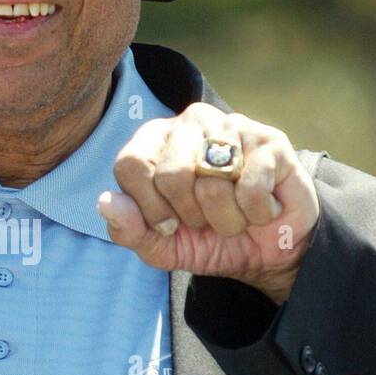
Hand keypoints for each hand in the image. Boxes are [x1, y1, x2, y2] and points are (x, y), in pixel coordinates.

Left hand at [97, 105, 317, 303]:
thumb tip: (105, 201)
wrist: (268, 252)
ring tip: (235, 213)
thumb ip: (127, 229)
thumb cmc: (209, 239)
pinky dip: (256, 214)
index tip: (168, 224)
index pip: (130, 165)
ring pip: (212, 184)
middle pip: (171, 175)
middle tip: (207, 219)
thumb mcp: (161, 246)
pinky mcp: (270, 141)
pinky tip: (262, 208)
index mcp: (155, 139)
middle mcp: (191, 122)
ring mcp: (232, 126)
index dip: (148, 208)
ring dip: (225, 219)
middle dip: (191, 215)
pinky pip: (251, 189)